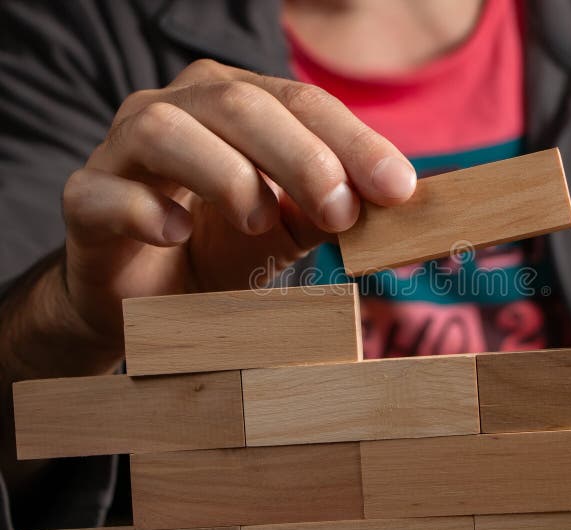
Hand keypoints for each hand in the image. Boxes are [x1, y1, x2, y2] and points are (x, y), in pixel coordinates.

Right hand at [61, 59, 416, 338]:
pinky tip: (179, 236)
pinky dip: (148, 212)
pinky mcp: (86, 197)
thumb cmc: (222, 248)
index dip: (353, 142)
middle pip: (241, 105)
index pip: (301, 104)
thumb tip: (389, 200)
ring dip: (227, 176)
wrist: (148, 297)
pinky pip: (107, 192)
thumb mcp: (288, 228)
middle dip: (303, 157)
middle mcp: (178, 109)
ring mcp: (123, 148)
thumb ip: (328, 208)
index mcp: (234, 105)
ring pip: (168, 130)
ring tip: (261, 222)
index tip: (398, 188)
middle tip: (342, 212)